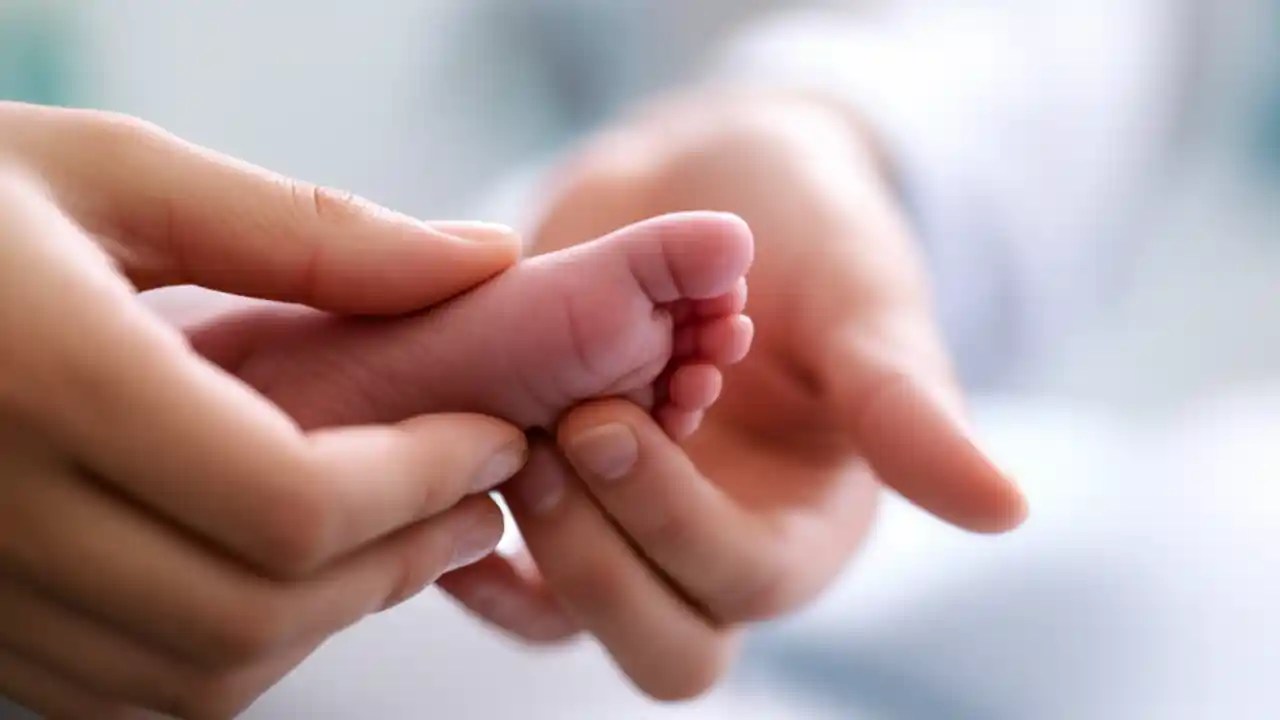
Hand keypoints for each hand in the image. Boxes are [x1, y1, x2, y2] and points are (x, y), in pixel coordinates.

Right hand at [0, 102, 527, 717]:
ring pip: (198, 673)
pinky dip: (239, 651)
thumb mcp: (114, 173)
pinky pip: (128, 690)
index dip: (420, 482)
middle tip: (482, 498)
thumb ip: (305, 231)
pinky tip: (293, 576)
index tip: (495, 438)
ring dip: (332, 617)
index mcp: (44, 378)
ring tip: (411, 537)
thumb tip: (478, 260)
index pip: (289, 500)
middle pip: (257, 609)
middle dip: (400, 560)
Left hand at [440, 92, 1025, 697]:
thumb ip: (908, 405)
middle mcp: (722, 552)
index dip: (671, 517)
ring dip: (533, 547)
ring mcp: (637, 536)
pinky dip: (472, 541)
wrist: (713, 185)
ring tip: (489, 441)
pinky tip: (445, 471)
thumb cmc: (809, 235)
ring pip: (577, 620)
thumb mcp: (865, 302)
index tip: (605, 418)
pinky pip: (509, 575)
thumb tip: (1006, 508)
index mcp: (809, 526)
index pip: (743, 578)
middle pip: (663, 642)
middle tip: (548, 443)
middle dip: (597, 559)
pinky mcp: (565, 505)